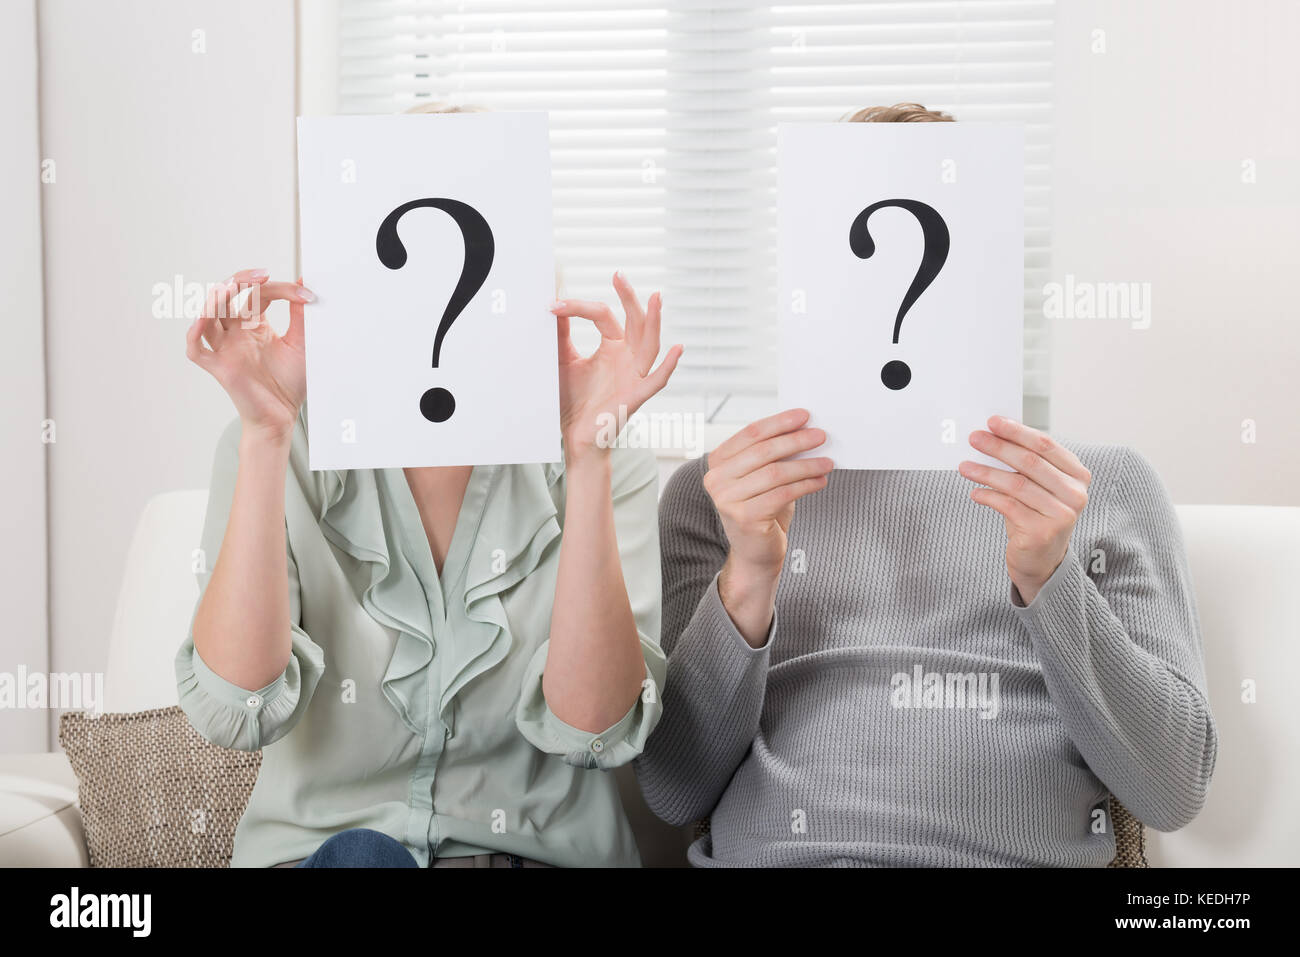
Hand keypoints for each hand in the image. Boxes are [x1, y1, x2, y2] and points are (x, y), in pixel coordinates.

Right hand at [184, 269, 316, 443]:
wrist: (284, 417)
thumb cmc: (290, 383)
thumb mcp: (301, 343)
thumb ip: (301, 316)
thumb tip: (305, 283)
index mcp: (253, 325)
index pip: (257, 294)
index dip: (278, 288)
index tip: (305, 294)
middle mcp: (236, 333)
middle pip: (227, 297)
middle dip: (241, 281)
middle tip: (263, 275)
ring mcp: (225, 349)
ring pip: (208, 316)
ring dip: (215, 299)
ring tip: (231, 287)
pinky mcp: (219, 368)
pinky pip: (196, 349)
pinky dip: (195, 333)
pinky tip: (203, 320)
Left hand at [548, 272, 681, 462]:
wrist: (575, 437)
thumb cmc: (573, 401)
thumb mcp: (563, 360)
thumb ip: (562, 335)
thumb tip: (553, 304)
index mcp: (612, 346)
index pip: (604, 315)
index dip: (579, 307)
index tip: (554, 303)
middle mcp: (627, 357)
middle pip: (635, 322)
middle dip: (629, 298)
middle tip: (619, 275)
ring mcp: (634, 376)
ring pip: (649, 344)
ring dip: (654, 322)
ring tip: (655, 298)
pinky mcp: (636, 397)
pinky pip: (656, 380)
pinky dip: (668, 366)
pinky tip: (676, 349)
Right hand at [703, 409, 832, 644]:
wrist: (755, 553)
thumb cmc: (761, 509)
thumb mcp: (763, 477)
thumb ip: (773, 454)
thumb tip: (804, 429)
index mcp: (717, 463)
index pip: (750, 434)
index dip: (779, 422)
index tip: (804, 416)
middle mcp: (717, 480)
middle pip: (764, 452)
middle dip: (796, 441)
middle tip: (820, 436)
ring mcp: (727, 500)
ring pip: (776, 473)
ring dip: (807, 464)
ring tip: (827, 462)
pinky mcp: (746, 518)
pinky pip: (783, 494)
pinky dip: (806, 484)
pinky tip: (820, 480)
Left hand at [959, 416, 1091, 604]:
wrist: (1042, 560)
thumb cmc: (1036, 514)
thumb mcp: (1038, 486)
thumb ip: (1026, 463)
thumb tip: (993, 434)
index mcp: (1077, 475)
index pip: (1046, 445)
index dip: (1018, 431)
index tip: (993, 422)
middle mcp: (1075, 494)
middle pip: (1030, 462)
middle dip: (998, 447)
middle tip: (974, 438)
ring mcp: (1061, 515)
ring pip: (1016, 484)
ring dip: (986, 472)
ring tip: (965, 466)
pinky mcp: (1042, 532)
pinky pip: (1007, 506)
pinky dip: (987, 496)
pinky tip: (975, 493)